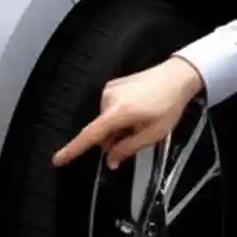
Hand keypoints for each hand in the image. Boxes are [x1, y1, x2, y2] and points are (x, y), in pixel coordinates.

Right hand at [51, 56, 204, 169]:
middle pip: (102, 131)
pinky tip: (138, 110)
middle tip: (139, 134)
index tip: (58, 160)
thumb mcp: (154, 133)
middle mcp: (109, 98)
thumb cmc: (169, 103)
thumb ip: (128, 149)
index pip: (90, 135)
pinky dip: (120, 116)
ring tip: (142, 119)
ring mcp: (110, 89)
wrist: (178, 75)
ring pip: (106, 121)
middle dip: (115, 139)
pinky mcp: (113, 85)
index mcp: (118, 111)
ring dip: (120, 127)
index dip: (73, 149)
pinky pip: (110, 109)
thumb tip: (110, 160)